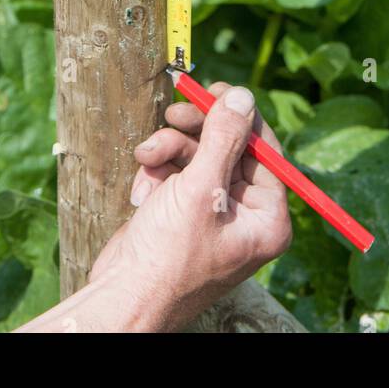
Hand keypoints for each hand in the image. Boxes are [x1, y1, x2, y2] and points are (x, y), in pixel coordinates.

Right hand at [89, 82, 291, 330]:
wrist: (122, 296)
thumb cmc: (168, 258)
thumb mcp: (200, 190)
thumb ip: (223, 139)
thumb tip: (244, 97)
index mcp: (266, 219)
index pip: (266, 150)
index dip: (240, 117)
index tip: (217, 91)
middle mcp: (245, 216)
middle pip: (228, 149)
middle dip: (195, 134)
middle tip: (175, 113)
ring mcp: (213, 215)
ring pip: (198, 157)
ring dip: (169, 152)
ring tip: (147, 157)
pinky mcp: (184, 214)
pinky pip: (178, 175)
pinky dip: (158, 174)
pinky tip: (144, 190)